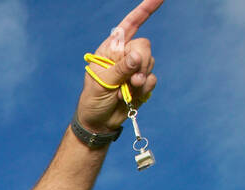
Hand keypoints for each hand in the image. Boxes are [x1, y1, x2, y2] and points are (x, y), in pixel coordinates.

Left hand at [76, 0, 160, 132]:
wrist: (99, 123)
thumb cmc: (93, 101)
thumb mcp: (101, 84)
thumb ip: (119, 69)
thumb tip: (137, 56)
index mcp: (110, 49)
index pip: (129, 25)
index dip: (144, 10)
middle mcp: (124, 55)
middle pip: (144, 46)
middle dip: (140, 62)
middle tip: (131, 79)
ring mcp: (135, 68)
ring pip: (150, 63)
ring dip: (140, 79)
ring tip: (125, 91)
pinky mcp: (142, 82)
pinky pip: (152, 78)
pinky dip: (144, 89)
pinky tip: (131, 97)